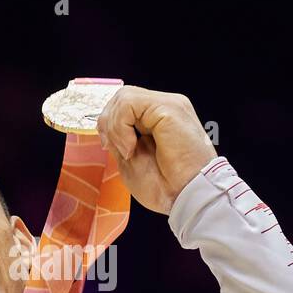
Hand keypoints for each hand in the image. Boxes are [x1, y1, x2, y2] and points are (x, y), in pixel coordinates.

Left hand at [94, 86, 216, 214]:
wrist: (187, 196)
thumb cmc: (167, 186)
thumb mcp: (131, 160)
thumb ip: (119, 140)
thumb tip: (105, 127)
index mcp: (159, 119)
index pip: (125, 105)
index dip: (109, 123)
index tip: (110, 147)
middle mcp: (165, 107)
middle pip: (122, 96)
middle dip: (109, 122)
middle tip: (117, 149)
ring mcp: (168, 105)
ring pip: (124, 97)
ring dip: (116, 127)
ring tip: (128, 150)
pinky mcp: (168, 107)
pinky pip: (130, 103)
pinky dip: (121, 126)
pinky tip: (132, 146)